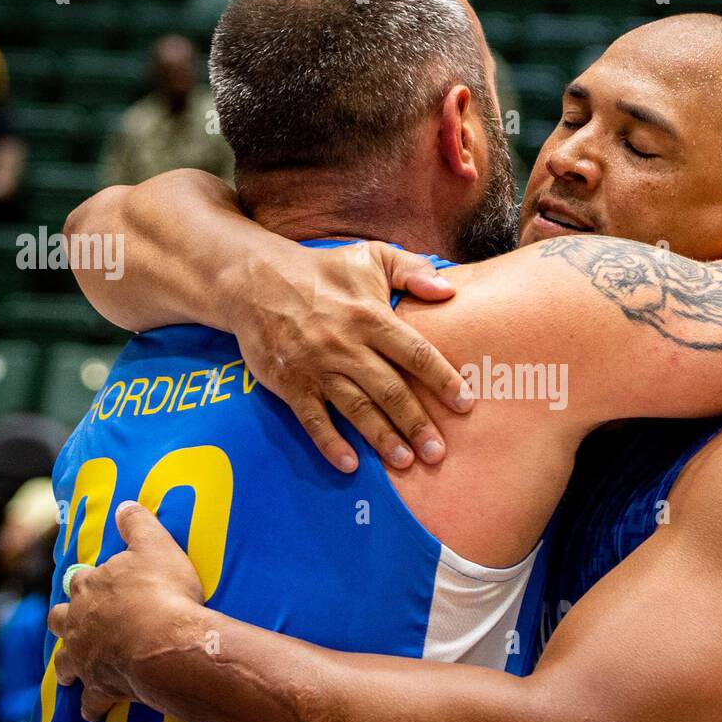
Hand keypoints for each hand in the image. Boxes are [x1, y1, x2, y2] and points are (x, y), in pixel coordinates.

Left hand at [51, 501, 204, 721]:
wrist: (164, 642)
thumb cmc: (162, 590)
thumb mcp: (156, 545)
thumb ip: (138, 523)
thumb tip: (124, 504)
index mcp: (90, 585)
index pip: (80, 578)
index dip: (87, 580)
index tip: (93, 580)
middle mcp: (80, 621)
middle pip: (61, 619)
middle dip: (66, 620)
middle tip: (78, 623)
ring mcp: (86, 656)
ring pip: (65, 661)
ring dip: (68, 664)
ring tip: (73, 668)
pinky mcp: (99, 686)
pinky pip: (90, 700)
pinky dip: (90, 706)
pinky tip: (92, 711)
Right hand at [222, 239, 472, 473]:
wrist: (255, 281)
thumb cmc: (323, 272)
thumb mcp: (371, 256)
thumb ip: (413, 270)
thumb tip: (449, 291)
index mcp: (370, 316)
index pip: (414, 353)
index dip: (442, 379)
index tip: (466, 404)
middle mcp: (346, 345)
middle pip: (389, 390)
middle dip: (416, 423)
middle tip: (438, 453)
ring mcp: (317, 367)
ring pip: (355, 408)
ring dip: (382, 438)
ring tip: (405, 462)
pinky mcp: (290, 383)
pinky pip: (312, 419)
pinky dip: (330, 443)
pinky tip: (351, 464)